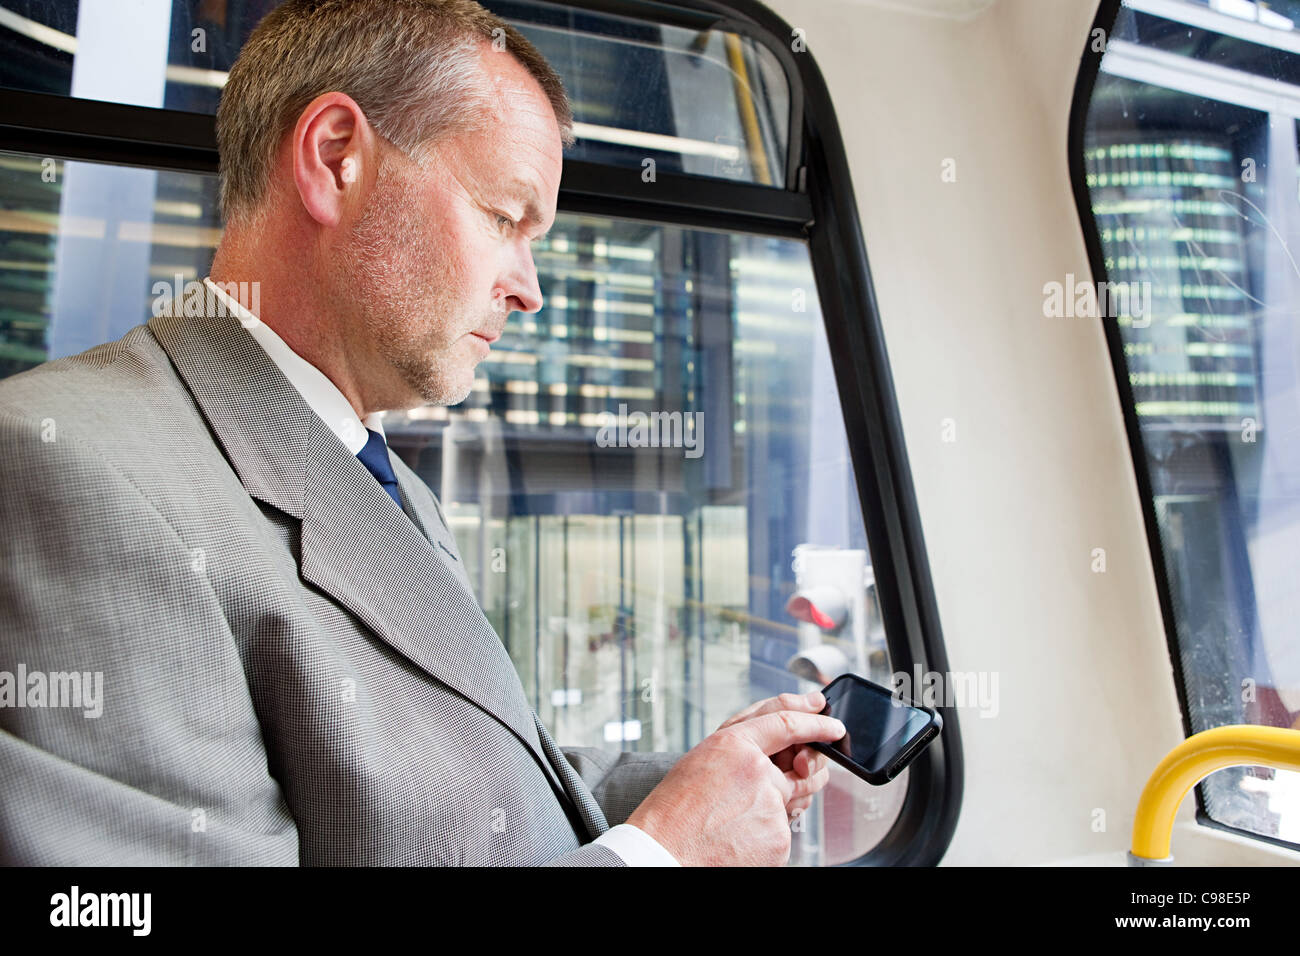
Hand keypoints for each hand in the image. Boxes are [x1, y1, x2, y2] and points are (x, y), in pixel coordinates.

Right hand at [625, 703, 844, 865]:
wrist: (662, 854)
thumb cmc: (674, 810)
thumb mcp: (702, 759)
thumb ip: (744, 744)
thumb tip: (787, 739)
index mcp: (733, 744)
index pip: (787, 722)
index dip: (815, 721)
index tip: (832, 724)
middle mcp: (756, 771)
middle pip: (801, 766)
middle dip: (804, 771)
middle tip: (792, 776)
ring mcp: (770, 806)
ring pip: (790, 801)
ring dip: (774, 807)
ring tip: (737, 818)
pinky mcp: (779, 839)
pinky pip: (783, 830)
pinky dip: (766, 834)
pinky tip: (738, 837)